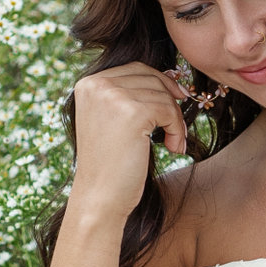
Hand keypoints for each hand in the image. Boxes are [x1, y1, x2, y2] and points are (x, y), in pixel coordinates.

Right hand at [69, 64, 189, 218]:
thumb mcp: (113, 120)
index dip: (160, 84)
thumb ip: (131, 95)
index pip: (135, 69)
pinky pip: (169, 110)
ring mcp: (112, 96)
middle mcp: (96, 85)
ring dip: (175, 120)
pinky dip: (177, 130)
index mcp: (88, 84)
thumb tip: (174, 78)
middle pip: (151, 78)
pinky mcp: (132, 112)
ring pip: (163, 94)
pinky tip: (172, 148)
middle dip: (170, 102)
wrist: (99, 197)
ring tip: (172, 143)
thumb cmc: (110, 163)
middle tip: (175, 130)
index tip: (176, 102)